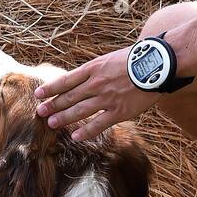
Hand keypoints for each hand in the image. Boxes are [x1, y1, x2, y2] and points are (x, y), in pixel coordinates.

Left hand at [34, 47, 154, 139]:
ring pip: (79, 111)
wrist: (157, 64)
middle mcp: (96, 84)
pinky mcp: (119, 111)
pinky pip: (99, 124)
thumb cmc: (137, 59)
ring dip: (64, 118)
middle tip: (40, 113)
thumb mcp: (111, 58)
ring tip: (52, 124)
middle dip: (53, 105)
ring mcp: (107, 99)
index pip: (66, 80)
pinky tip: (76, 137)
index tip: (39, 95)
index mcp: (94, 69)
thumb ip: (98, 70)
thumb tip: (85, 78)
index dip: (51, 88)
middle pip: (69, 97)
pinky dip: (86, 131)